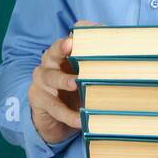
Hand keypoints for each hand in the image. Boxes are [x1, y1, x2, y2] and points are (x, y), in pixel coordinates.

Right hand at [28, 19, 101, 144]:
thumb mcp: (86, 79)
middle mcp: (49, 64)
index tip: (76, 35)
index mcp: (62, 55)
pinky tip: (80, 120)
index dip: (72, 37)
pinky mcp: (38, 100)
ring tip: (76, 84)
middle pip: (53, 52)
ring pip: (51, 77)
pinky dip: (68, 114)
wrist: (55, 121)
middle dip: (61, 48)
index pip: (67, 42)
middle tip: (70, 45)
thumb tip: (119, 51)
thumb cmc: (75, 93)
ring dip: (63, 80)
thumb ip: (99, 66)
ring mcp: (41, 81)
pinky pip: (54, 106)